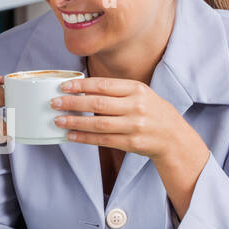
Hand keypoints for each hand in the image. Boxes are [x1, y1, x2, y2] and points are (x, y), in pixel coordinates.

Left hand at [52, 76, 204, 163]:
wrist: (174, 137)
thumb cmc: (152, 112)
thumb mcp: (140, 94)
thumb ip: (116, 91)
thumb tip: (82, 88)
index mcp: (137, 89)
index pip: (104, 85)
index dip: (82, 85)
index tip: (64, 86)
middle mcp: (136, 107)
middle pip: (99, 104)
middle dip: (73, 103)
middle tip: (54, 102)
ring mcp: (134, 126)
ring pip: (98, 124)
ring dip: (75, 122)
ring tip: (58, 120)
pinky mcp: (131, 143)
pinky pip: (103, 140)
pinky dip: (84, 138)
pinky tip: (71, 135)